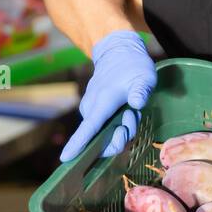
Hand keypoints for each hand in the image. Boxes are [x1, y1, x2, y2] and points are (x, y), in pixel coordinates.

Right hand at [60, 30, 156, 161]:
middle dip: (119, 138)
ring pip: (103, 134)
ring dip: (122, 129)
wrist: (118, 53)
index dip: (79, 143)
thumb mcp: (145, 77)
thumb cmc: (134, 66)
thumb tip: (137, 104)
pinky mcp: (92, 110)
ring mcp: (90, 108)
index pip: (89, 127)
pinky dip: (117, 125)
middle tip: (132, 117)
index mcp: (103, 101)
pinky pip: (103, 127)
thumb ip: (141, 91)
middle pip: (99, 139)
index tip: (65, 158)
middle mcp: (92, 107)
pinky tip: (126, 112)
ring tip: (131, 111)